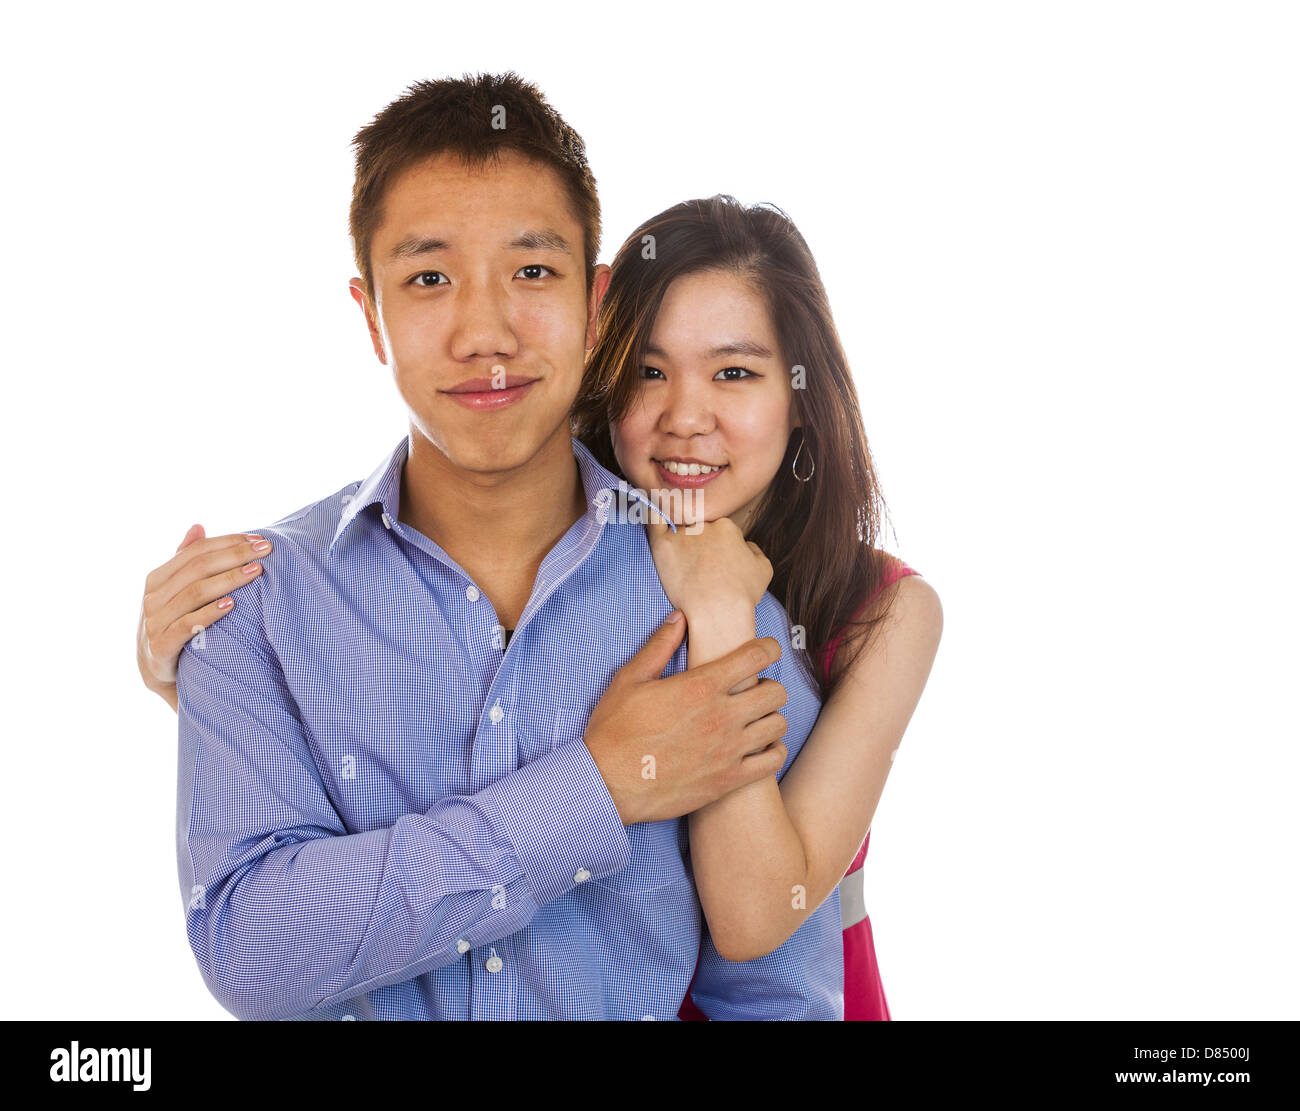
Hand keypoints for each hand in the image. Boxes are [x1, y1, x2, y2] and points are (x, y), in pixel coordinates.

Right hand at [137, 525, 272, 700]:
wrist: (158, 670)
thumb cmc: (175, 623)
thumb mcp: (177, 592)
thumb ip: (186, 561)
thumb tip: (198, 526)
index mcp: (158, 578)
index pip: (196, 551)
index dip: (228, 542)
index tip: (259, 539)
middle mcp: (153, 597)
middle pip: (198, 568)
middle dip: (235, 556)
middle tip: (266, 551)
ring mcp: (154, 622)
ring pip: (194, 593)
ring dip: (228, 580)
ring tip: (256, 572)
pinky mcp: (160, 647)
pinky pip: (186, 626)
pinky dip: (209, 614)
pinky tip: (232, 605)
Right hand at [584, 612, 789, 825]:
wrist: (607, 783)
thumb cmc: (615, 730)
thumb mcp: (630, 679)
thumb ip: (660, 645)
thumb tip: (680, 618)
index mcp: (700, 686)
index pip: (757, 657)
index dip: (769, 648)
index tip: (766, 651)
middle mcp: (721, 716)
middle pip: (776, 691)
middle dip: (769, 684)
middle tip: (754, 689)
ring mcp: (728, 750)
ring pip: (778, 724)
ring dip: (771, 717)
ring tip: (755, 719)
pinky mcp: (729, 779)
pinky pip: (773, 760)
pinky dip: (772, 750)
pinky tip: (757, 747)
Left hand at [644, 512, 772, 619]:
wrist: (718, 611)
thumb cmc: (742, 595)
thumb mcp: (764, 568)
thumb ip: (753, 549)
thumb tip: (744, 545)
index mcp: (727, 527)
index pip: (717, 529)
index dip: (715, 545)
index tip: (712, 562)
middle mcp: (705, 525)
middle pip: (696, 527)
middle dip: (696, 542)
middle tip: (695, 566)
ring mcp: (682, 533)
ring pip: (676, 527)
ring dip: (676, 536)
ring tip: (677, 557)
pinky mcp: (663, 544)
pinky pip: (653, 521)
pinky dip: (651, 513)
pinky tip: (649, 508)